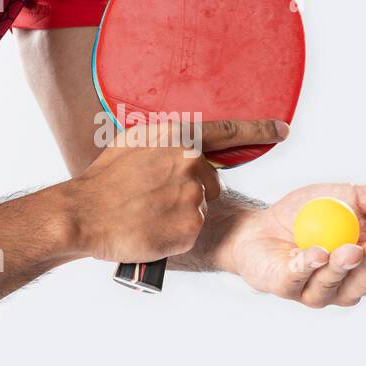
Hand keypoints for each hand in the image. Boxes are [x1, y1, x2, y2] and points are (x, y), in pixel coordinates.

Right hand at [66, 119, 288, 262]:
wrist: (83, 214)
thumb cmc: (102, 180)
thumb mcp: (132, 142)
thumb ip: (166, 140)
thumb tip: (186, 142)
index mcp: (178, 137)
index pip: (230, 132)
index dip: (260, 131)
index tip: (282, 131)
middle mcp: (192, 162)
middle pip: (211, 179)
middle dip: (191, 189)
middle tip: (156, 198)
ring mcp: (193, 196)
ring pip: (201, 206)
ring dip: (182, 213)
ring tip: (149, 214)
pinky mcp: (191, 227)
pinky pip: (193, 231)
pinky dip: (176, 234)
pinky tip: (152, 229)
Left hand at [224, 183, 365, 307]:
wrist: (261, 223)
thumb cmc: (311, 213)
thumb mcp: (353, 198)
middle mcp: (345, 284)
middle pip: (364, 280)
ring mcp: (315, 291)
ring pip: (333, 286)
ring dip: (341, 268)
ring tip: (348, 249)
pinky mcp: (285, 287)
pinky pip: (298, 281)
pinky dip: (308, 267)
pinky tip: (316, 254)